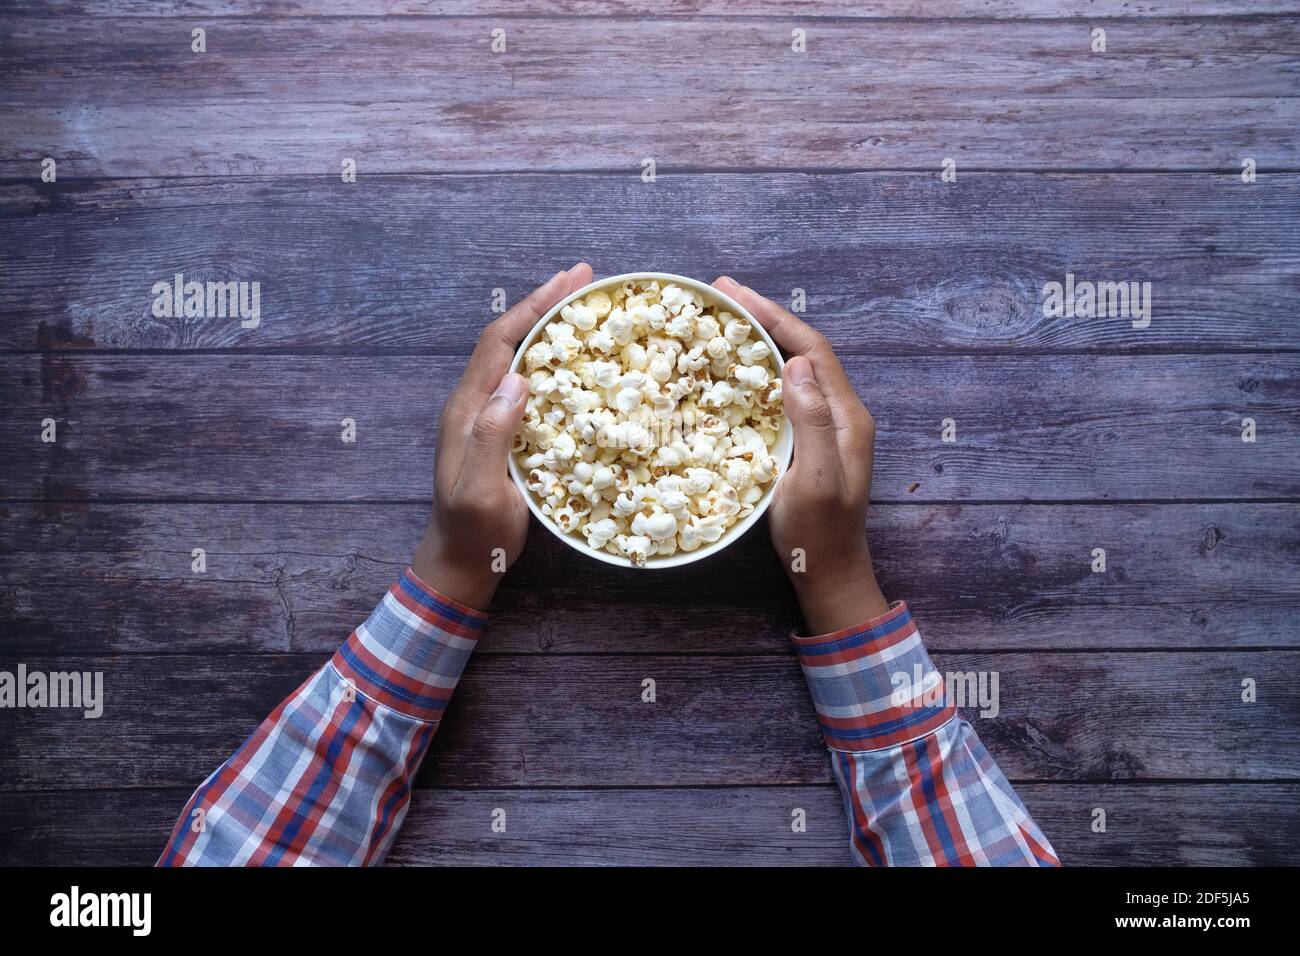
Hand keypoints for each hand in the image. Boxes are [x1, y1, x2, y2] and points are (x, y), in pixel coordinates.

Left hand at [412, 262, 593, 608]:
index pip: (500, 342)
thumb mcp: (482, 492)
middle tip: (586, 278)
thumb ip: (492, 437)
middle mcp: (474, 404)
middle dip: (544, 304)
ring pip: (517, 356)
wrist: (460, 562)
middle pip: (508, 339)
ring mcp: (485, 416)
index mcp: (467, 410)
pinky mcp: (500, 430)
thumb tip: (517, 381)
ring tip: (585, 305)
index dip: (533, 307)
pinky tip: (576, 359)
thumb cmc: (475, 533)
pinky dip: (551, 358)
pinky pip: (526, 381)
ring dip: (548, 325)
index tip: (570, 281)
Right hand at [713, 277, 889, 633]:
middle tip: (722, 294)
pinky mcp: (811, 442)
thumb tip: (793, 366)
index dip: (775, 317)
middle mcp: (841, 415)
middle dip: (766, 318)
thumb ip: (811, 423)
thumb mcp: (813, 482)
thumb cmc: (818, 537)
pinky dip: (760, 370)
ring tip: (725, 319)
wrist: (829, 575)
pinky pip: (786, 392)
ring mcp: (828, 428)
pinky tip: (735, 369)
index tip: (735, 294)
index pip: (812, 350)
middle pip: (804, 351)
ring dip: (763, 339)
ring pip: (795, 368)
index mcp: (847, 418)